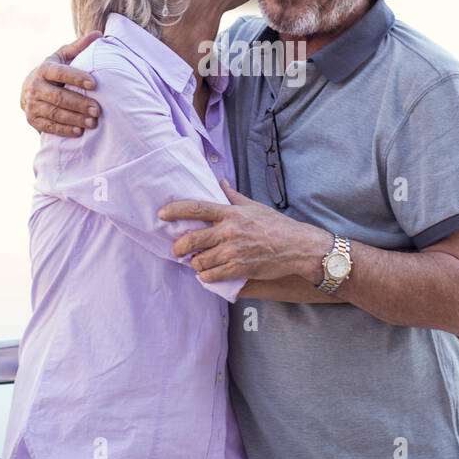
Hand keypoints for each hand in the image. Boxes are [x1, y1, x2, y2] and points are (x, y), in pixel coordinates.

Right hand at [20, 32, 102, 135]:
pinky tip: (79, 131)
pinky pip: (49, 126)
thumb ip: (79, 47)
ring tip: (93, 122)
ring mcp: (31, 104)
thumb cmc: (55, 71)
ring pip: (54, 113)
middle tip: (98, 110)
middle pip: (58, 96)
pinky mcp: (31, 119)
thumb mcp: (63, 57)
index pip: (60, 72)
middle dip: (79, 104)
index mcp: (44, 69)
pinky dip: (64, 130)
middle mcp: (34, 86)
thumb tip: (98, 34)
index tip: (94, 84)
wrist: (30, 89)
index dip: (76, 77)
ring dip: (74, 119)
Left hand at [160, 181, 332, 284]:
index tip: (162, 214)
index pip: (196, 208)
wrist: (296, 247)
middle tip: (178, 250)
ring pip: (199, 260)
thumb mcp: (253, 206)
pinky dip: (206, 276)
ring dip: (195, 264)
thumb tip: (220, 182)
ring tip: (198, 262)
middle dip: (179, 247)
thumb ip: (233, 196)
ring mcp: (233, 251)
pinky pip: (211, 276)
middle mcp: (229, 231)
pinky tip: (208, 274)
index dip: (175, 210)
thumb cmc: (276, 225)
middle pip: (192, 239)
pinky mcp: (239, 269)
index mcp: (231, 213)